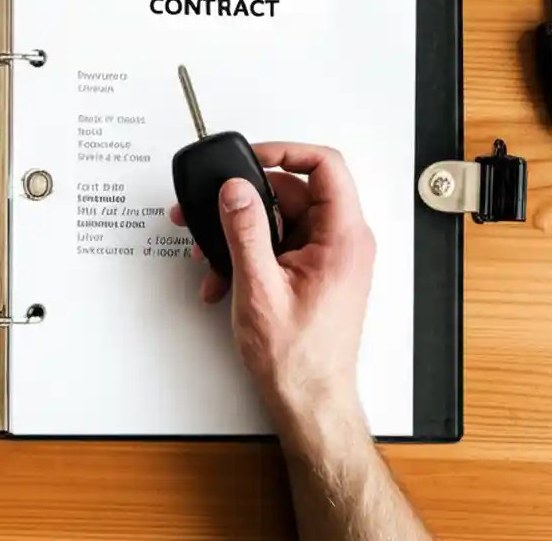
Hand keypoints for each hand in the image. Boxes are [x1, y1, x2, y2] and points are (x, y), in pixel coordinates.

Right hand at [170, 143, 374, 433]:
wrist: (307, 400)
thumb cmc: (298, 358)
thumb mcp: (260, 286)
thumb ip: (245, 230)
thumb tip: (235, 189)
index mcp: (342, 238)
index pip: (325, 166)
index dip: (286, 151)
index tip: (249, 158)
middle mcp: (341, 243)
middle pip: (291, 194)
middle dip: (244, 204)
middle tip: (209, 211)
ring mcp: (327, 258)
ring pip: (277, 222)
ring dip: (238, 237)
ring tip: (211, 258)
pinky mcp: (311, 273)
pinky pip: (276, 247)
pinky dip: (246, 258)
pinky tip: (223, 280)